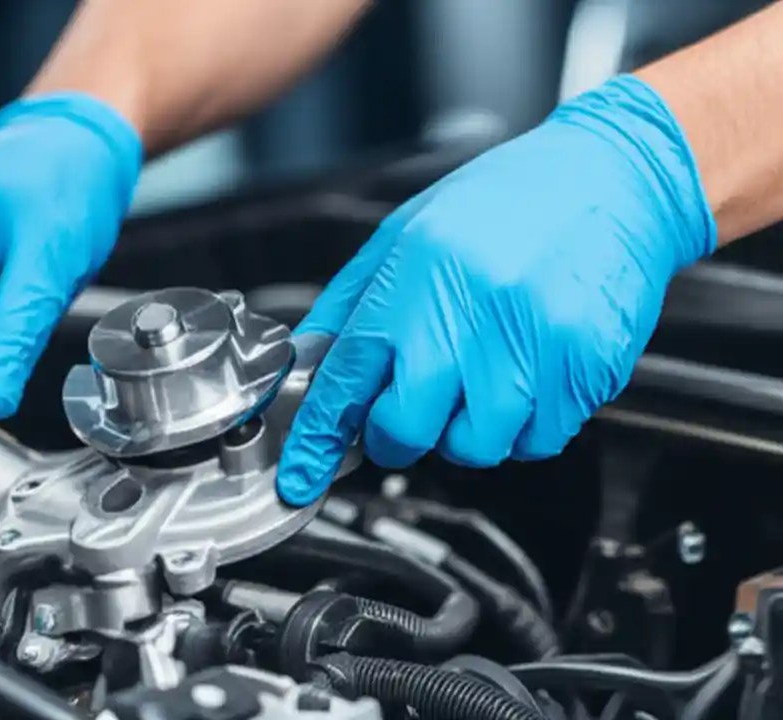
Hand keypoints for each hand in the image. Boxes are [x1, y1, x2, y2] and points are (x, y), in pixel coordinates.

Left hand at [277, 76, 715, 505]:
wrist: (615, 176)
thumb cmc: (508, 201)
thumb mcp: (405, 232)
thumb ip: (352, 304)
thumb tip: (308, 363)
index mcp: (418, 276)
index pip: (348, 380)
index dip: (319, 439)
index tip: (302, 475)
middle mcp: (476, 313)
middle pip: (408, 430)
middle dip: (396, 436)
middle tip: (407, 412)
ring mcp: (536, 346)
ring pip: (477, 447)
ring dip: (467, 432)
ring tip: (479, 381)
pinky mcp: (588, 369)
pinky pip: (539, 440)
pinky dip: (524, 425)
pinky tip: (527, 375)